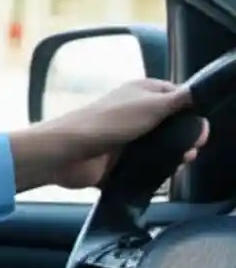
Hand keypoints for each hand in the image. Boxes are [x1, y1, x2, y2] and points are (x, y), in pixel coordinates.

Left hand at [9, 79, 209, 191]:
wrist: (68, 153)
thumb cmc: (106, 123)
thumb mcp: (149, 105)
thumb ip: (178, 101)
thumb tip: (200, 96)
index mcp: (141, 93)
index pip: (177, 97)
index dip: (191, 110)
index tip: (199, 125)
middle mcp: (136, 113)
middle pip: (173, 125)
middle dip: (186, 137)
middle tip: (190, 148)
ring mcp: (128, 138)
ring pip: (163, 147)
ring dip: (175, 155)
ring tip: (179, 161)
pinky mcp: (122, 161)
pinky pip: (149, 167)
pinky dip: (159, 171)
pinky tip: (165, 175)